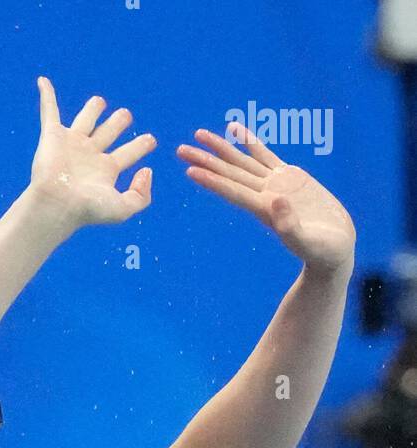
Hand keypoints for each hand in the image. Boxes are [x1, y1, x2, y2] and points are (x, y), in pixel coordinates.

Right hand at [29, 75, 156, 229]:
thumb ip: (141, 196)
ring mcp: (71, 144)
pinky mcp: (52, 137)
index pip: (127, 153)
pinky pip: (49, 111)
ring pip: (86, 120)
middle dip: (118, 122)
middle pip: (108, 132)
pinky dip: (47, 96)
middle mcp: (90, 155)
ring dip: (92, 109)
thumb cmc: (87, 210)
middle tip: (126, 115)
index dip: (141, 145)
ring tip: (100, 101)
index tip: (151, 140)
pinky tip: (43, 82)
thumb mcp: (123, 209)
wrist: (57, 204)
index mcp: (106, 170)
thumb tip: (147, 170)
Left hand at [177, 123, 355, 272]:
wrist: (336, 245)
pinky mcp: (289, 176)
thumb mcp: (310, 243)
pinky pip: (264, 154)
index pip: (233, 192)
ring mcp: (275, 184)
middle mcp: (264, 195)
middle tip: (181, 149)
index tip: (191, 171)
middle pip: (229, 175)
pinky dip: (249, 141)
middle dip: (206, 161)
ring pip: (242, 161)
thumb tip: (276, 202)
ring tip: (199, 134)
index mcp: (265, 210)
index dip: (212, 181)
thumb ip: (291, 227)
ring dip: (221, 148)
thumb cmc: (324, 251)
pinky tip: (234, 128)